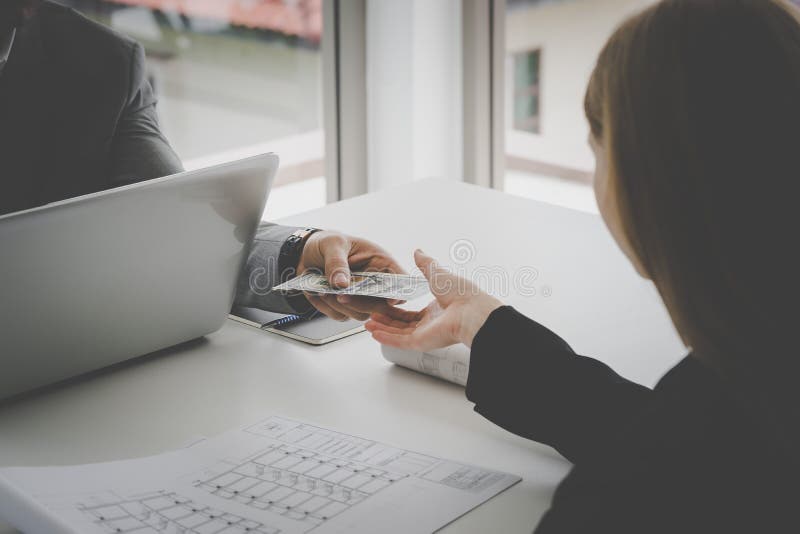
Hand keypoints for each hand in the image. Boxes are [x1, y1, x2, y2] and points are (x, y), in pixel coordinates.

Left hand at [296, 231, 405, 320]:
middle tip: (340, 295)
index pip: (400, 281)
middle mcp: (374, 282)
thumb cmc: (328, 243)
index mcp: (380, 262)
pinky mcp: (346, 306)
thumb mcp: (332, 244)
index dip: (399, 292)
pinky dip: (326, 308)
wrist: (308, 253)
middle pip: (382, 305)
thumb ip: (337, 262)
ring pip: (360, 314)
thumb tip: (342, 284)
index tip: (389, 299)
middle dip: (361, 303)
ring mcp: (361, 297)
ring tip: (322, 291)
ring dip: (339, 306)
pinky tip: (317, 293)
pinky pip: (340, 315)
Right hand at [365, 250, 502, 349]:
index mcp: (436, 309)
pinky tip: (374, 333)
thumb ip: (426, 265)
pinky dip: (387, 338)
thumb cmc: (461, 293)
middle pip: (402, 325)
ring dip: (383, 329)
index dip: (395, 310)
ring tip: (368, 323)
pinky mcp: (423, 342)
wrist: (472, 311)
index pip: (411, 313)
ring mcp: (426, 334)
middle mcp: (431, 323)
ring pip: (399, 333)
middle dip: (385, 321)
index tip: (383, 305)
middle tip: (371, 315)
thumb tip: (418, 251)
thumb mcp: (438, 273)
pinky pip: (401, 342)